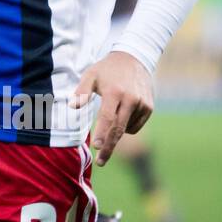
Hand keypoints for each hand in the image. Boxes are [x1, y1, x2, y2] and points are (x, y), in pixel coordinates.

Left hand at [70, 51, 153, 165]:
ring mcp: (142, 104)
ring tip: (111, 113)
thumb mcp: (90, 75)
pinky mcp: (149, 107)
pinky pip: (136, 125)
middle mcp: (131, 99)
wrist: (133, 59)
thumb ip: (81, 91)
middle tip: (101, 162)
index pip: (108, 118)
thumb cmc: (107, 70)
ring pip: (127, 128)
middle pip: (119, 129)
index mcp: (115, 92)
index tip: (96, 148)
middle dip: (109, 147)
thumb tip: (72, 106)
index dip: (102, 134)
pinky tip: (122, 112)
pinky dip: (127, 125)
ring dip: (116, 130)